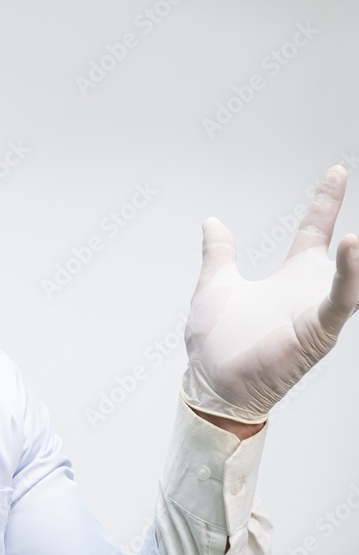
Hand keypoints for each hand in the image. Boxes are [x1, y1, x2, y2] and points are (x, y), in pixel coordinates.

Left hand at [182, 165, 358, 424]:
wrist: (211, 382)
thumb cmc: (216, 342)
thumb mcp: (216, 283)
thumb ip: (220, 253)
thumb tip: (212, 222)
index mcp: (287, 279)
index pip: (313, 231)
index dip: (325, 202)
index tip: (337, 172)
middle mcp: (307, 291)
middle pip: (343, 251)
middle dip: (357, 236)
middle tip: (354, 186)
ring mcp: (314, 311)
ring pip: (351, 277)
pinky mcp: (315, 331)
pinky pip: (340, 301)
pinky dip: (350, 277)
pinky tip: (353, 248)